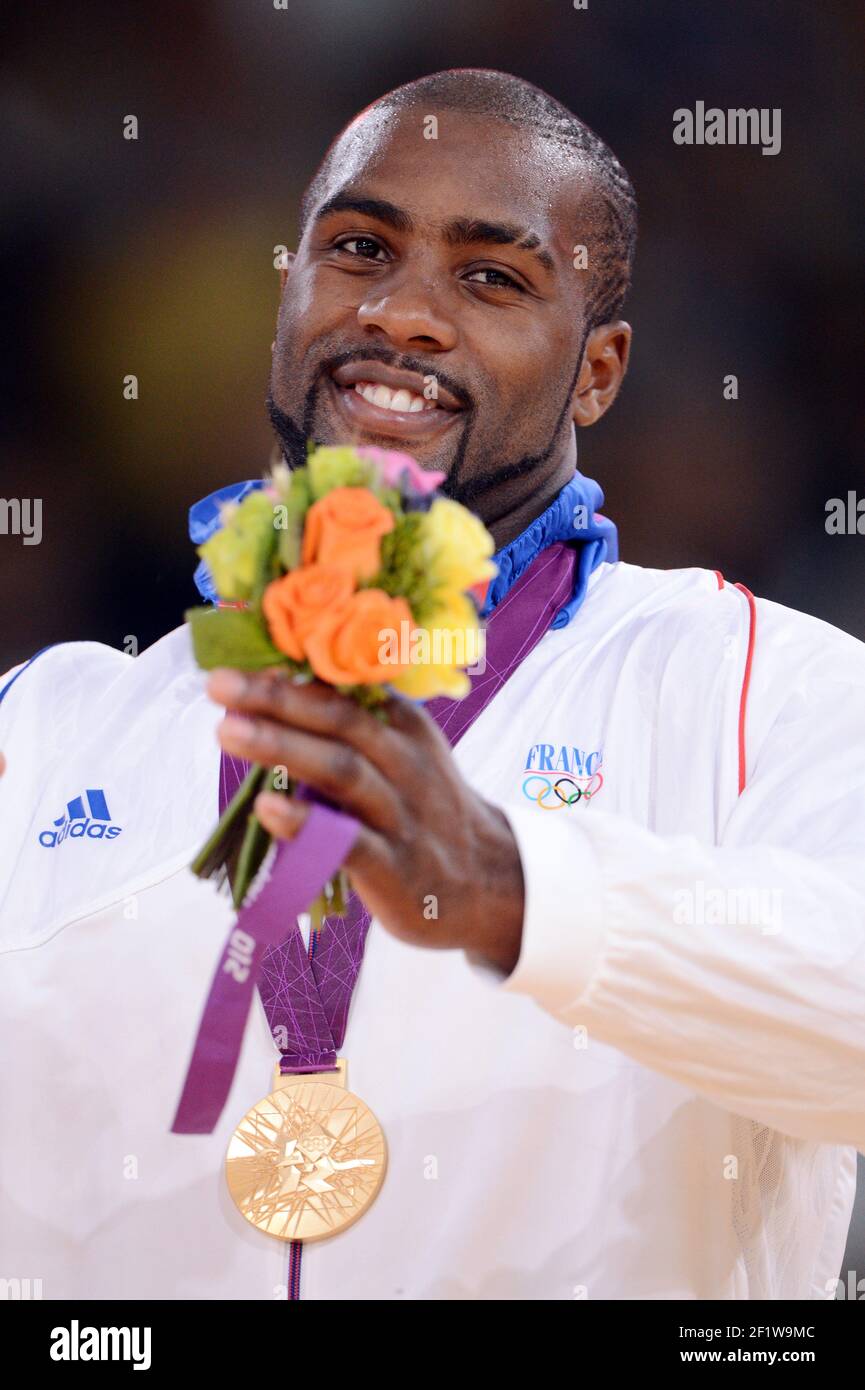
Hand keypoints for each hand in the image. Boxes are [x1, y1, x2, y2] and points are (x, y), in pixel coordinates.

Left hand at [207, 668, 524, 974]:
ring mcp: (400, 814)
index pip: (346, 687)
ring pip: (342, 770)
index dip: (292, 670)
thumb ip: (351, 726)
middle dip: (277, 698)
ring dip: (283, 746)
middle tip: (219, 683)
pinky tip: (268, 809)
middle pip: (339, 719)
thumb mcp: (404, 754)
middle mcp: (405, 761)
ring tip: (227, 730)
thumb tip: (273, 688)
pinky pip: (348, 841)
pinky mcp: (394, 868)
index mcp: (404, 726)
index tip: (239, 656)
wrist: (491, 882)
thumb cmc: (425, 810)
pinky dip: (306, 823)